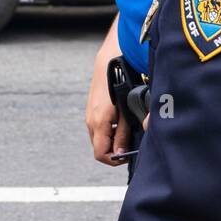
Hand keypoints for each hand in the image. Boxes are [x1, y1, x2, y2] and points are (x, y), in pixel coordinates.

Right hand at [86, 16, 129, 164]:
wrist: (110, 60)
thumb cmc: (121, 83)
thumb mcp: (127, 112)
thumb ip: (123, 134)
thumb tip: (120, 153)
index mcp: (99, 123)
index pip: (100, 154)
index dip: (114, 160)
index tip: (128, 155)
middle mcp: (90, 121)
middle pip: (99, 147)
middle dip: (114, 149)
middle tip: (130, 142)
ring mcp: (89, 114)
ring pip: (99, 137)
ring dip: (112, 138)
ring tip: (128, 129)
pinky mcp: (91, 108)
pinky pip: (98, 126)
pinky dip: (109, 128)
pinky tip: (121, 119)